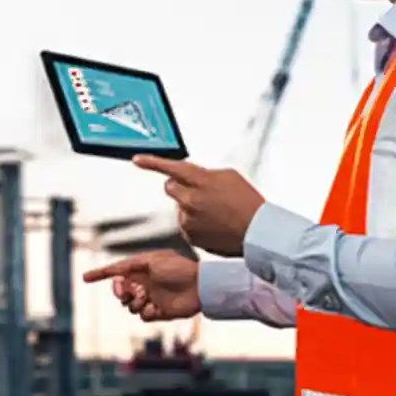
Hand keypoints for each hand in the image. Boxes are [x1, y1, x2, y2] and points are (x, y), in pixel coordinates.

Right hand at [82, 250, 199, 321]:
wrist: (199, 286)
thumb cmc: (178, 268)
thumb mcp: (152, 260)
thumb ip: (131, 266)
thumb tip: (115, 273)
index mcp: (141, 269)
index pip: (116, 272)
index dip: (100, 274)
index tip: (85, 278)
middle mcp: (144, 284)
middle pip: (120, 292)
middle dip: (118, 292)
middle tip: (127, 291)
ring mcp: (151, 299)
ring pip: (129, 306)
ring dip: (134, 302)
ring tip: (145, 297)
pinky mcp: (159, 312)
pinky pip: (143, 316)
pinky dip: (145, 312)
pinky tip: (155, 307)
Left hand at [133, 155, 264, 256]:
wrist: (257, 233)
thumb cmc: (247, 203)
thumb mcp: (229, 177)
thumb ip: (205, 174)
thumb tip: (192, 177)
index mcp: (202, 181)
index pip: (171, 168)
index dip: (152, 162)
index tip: (137, 160)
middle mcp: (191, 200)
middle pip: (170, 187)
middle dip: (179, 187)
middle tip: (198, 191)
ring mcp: (188, 220)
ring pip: (180, 207)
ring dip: (191, 207)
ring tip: (216, 213)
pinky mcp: (190, 236)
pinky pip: (186, 224)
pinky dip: (196, 223)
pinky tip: (214, 225)